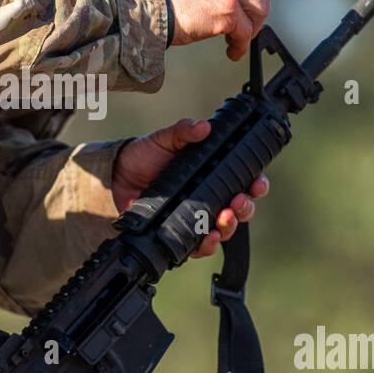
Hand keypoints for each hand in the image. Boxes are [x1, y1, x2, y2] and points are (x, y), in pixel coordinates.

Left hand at [112, 117, 269, 258]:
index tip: (257, 182)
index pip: (243, 181)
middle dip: (245, 207)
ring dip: (230, 226)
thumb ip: (182, 132)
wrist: (116, 178)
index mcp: (212, 174)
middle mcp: (208, 198)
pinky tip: (207, 237)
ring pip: (224, 229)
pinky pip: (199, 246)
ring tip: (225, 217)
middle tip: (239, 201)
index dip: (256, 184)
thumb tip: (203, 126)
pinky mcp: (179, 234)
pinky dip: (206, 244)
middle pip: (240, 209)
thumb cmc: (144, 157)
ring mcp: (195, 217)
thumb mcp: (164, 139)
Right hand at [156, 0, 269, 60]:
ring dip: (250, 31)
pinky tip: (231, 50)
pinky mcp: (227, 11)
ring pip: (258, 12)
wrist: (147, 7)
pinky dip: (240, 45)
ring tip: (236, 41)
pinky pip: (246, 32)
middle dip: (256, 15)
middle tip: (246, 29)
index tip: (255, 4)